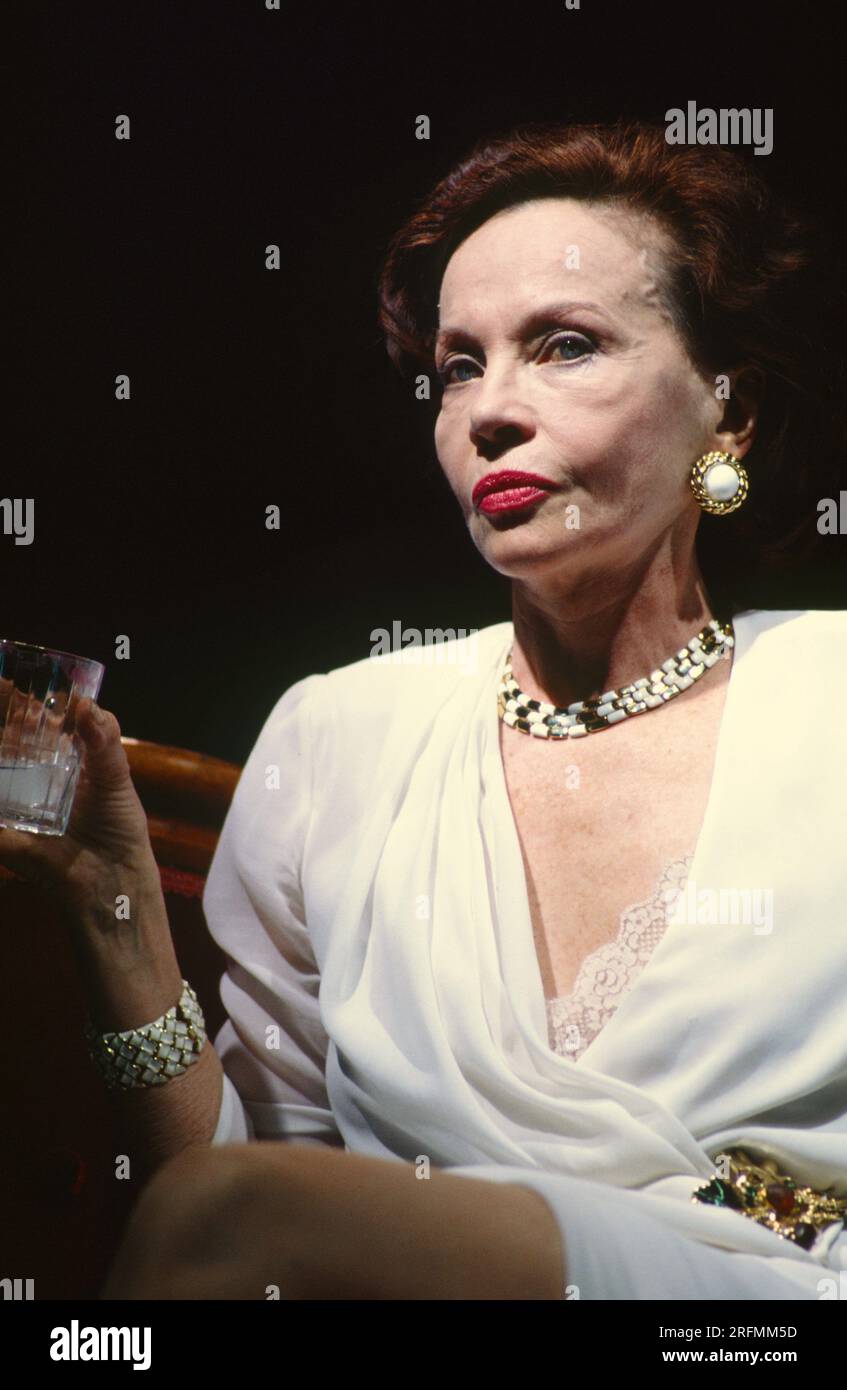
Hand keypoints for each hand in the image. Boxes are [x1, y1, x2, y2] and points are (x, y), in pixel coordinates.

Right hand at [0, 697, 156, 910]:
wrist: (111, 880)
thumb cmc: (118, 828)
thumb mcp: (116, 778)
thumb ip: (103, 741)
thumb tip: (86, 706)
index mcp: (60, 757)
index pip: (35, 719)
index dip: (23, 699)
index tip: (10, 679)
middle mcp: (31, 774)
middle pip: (6, 737)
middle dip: (1, 714)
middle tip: (0, 691)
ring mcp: (11, 799)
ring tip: (0, 723)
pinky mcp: (1, 829)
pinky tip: (2, 775)